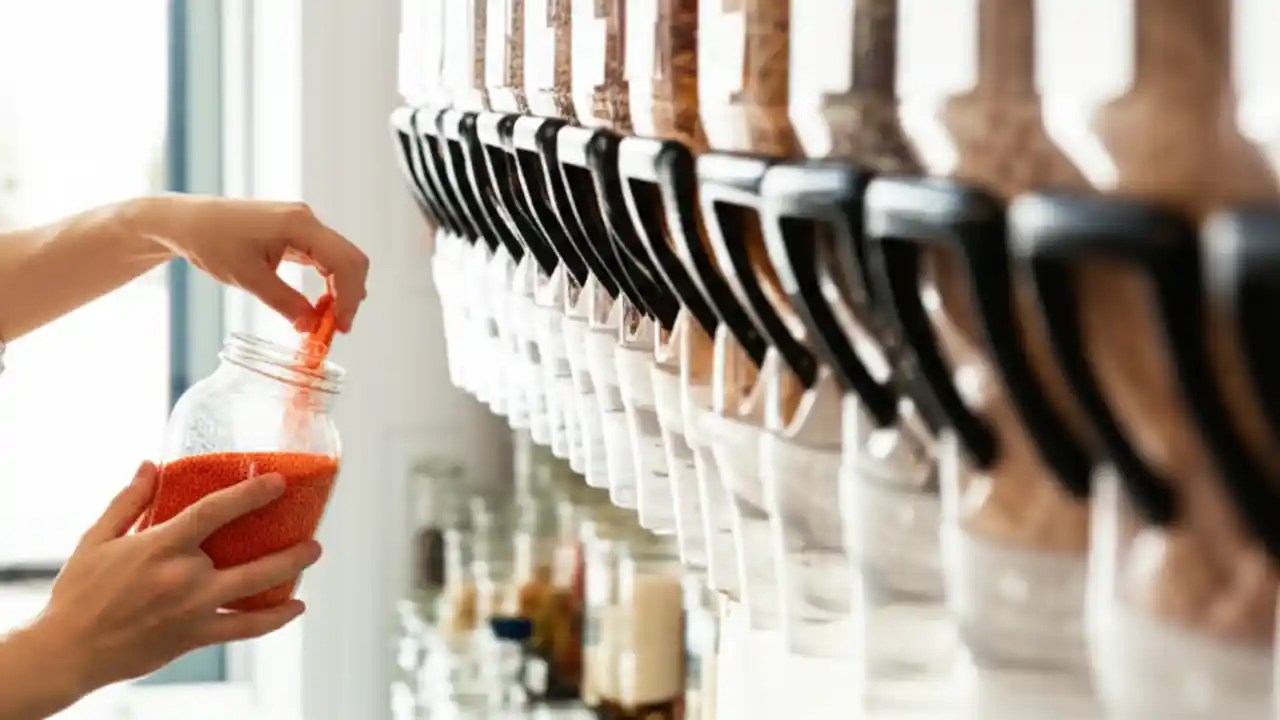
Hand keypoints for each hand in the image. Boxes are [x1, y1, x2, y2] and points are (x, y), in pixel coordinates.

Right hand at [32, 462, 321, 695]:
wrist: (67, 651)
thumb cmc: (79, 592)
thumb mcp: (97, 538)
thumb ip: (129, 501)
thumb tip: (150, 464)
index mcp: (161, 548)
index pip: (214, 513)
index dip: (250, 495)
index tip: (278, 482)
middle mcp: (183, 579)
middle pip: (252, 561)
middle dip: (290, 548)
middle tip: (313, 535)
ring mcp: (193, 611)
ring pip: (255, 594)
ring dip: (289, 575)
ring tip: (310, 557)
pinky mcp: (194, 638)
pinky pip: (244, 629)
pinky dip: (274, 620)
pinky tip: (294, 607)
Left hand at [137, 195, 369, 332]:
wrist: (187, 222)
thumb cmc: (211, 242)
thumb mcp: (248, 278)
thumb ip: (285, 302)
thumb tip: (312, 327)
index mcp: (299, 224)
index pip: (344, 262)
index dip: (349, 297)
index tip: (340, 327)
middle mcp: (307, 220)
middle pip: (351, 259)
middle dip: (350, 295)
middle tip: (337, 328)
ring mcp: (303, 225)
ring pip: (341, 259)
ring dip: (341, 290)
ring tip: (327, 319)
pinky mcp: (296, 232)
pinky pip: (325, 258)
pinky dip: (329, 282)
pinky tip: (320, 303)